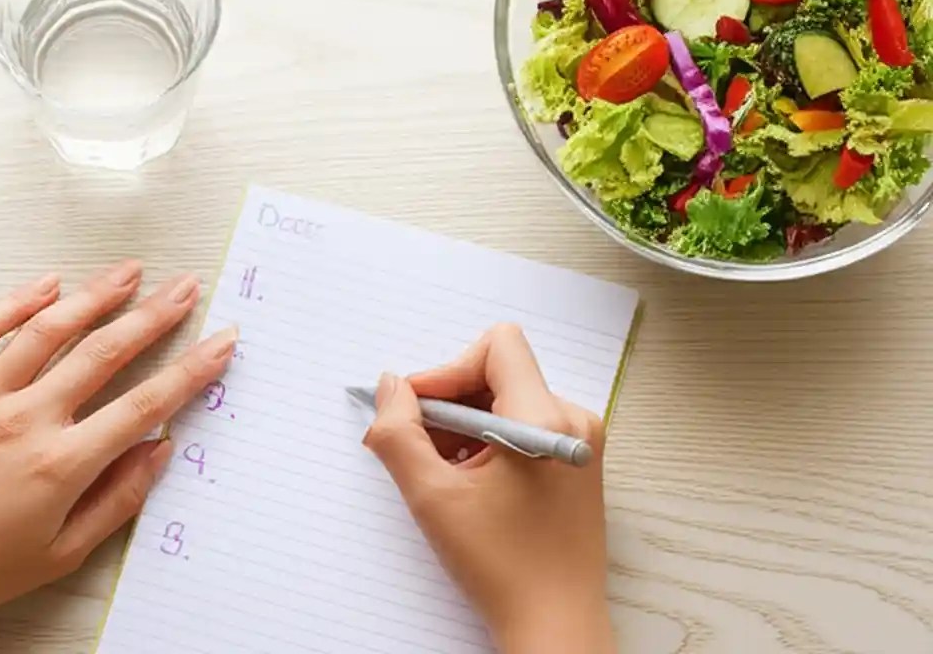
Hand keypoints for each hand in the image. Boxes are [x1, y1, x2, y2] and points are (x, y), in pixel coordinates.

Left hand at [0, 262, 236, 653]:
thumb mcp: (58, 555)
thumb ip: (116, 499)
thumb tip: (157, 452)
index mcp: (60, 465)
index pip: (144, 403)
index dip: (191, 369)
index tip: (221, 343)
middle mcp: (24, 421)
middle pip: (105, 352)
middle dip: (154, 315)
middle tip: (185, 289)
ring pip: (48, 329)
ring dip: (95, 296)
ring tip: (129, 273)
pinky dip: (16, 302)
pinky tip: (45, 285)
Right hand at [364, 324, 613, 653]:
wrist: (555, 624)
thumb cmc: (502, 568)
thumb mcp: (432, 497)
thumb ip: (399, 433)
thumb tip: (391, 388)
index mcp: (545, 420)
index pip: (497, 346)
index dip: (447, 369)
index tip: (416, 408)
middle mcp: (573, 421)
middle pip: (499, 373)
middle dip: (450, 403)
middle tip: (418, 446)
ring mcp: (579, 442)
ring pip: (508, 400)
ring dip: (465, 425)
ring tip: (443, 472)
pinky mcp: (575, 462)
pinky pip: (524, 426)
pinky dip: (488, 442)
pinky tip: (468, 482)